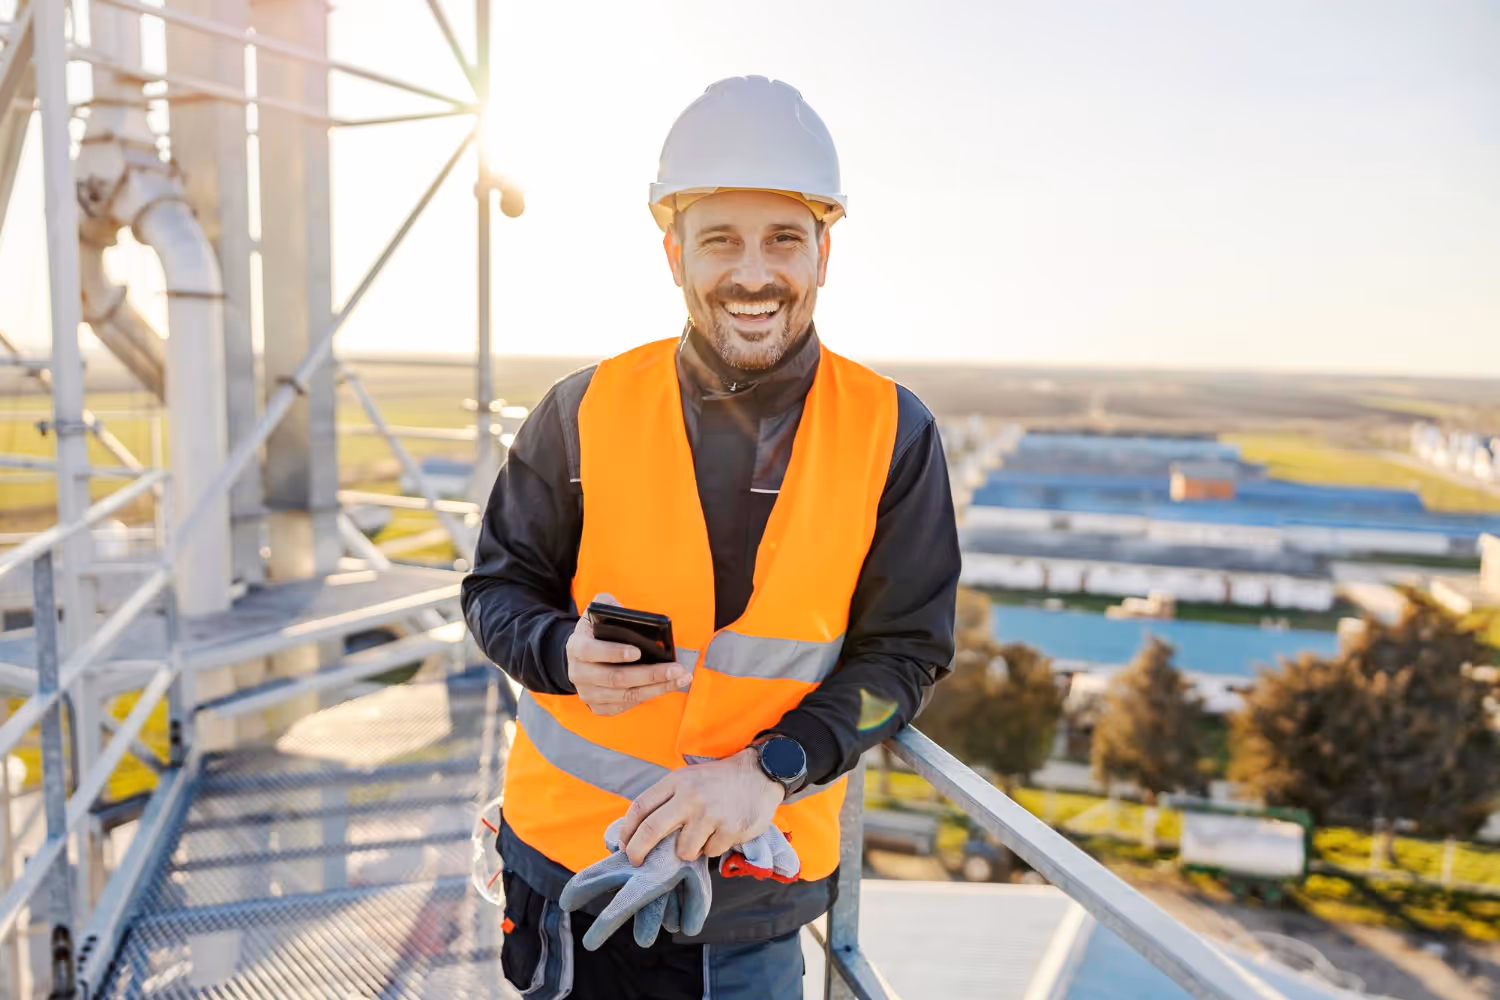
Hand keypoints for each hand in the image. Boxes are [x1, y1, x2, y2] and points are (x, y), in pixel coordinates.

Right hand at [569, 592, 689, 715]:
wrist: (581, 657)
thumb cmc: (596, 632)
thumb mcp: (596, 612)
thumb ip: (607, 604)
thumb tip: (625, 610)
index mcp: (577, 647)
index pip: (591, 651)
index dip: (614, 653)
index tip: (638, 652)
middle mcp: (579, 673)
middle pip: (616, 679)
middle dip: (650, 675)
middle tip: (676, 669)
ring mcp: (588, 693)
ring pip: (626, 696)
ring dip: (657, 689)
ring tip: (680, 678)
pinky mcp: (598, 707)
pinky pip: (625, 706)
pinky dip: (648, 697)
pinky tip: (666, 687)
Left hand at [618, 749, 784, 864]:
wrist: (759, 773)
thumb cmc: (717, 780)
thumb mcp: (688, 778)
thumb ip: (666, 800)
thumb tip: (639, 832)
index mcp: (676, 781)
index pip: (640, 807)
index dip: (627, 830)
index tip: (624, 845)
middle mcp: (690, 797)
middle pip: (651, 830)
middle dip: (638, 851)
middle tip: (635, 861)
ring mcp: (710, 814)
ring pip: (684, 850)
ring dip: (690, 850)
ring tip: (702, 834)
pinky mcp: (730, 830)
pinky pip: (710, 853)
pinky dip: (713, 847)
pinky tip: (722, 831)